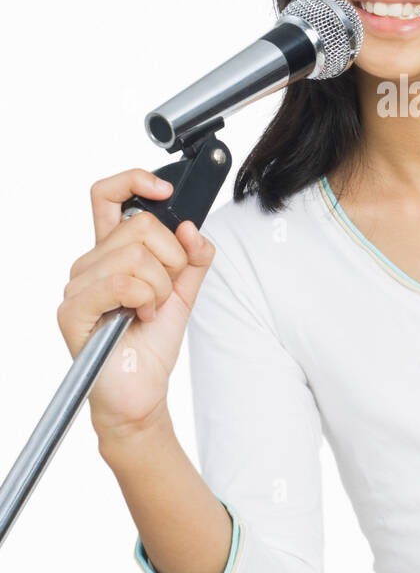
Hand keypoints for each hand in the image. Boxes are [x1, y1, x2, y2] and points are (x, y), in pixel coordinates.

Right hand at [56, 168, 215, 439]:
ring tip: (151, 310)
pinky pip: (121, 282)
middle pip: (139, 225)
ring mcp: (78, 286)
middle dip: (170, 258)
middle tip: (166, 291)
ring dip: (159, 287)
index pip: (108, 196)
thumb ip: (193, 257)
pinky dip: (145, 299)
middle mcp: (90, 263)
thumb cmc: (152, 344)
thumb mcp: (184, 293)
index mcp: (112, 252)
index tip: (166, 191)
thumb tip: (193, 227)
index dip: (135, 181)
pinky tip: (140, 318)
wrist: (141, 392)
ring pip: (134, 255)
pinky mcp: (73, 310)